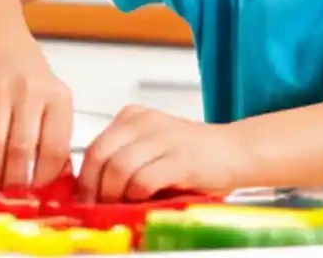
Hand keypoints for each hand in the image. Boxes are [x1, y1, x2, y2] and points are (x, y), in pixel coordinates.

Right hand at [0, 58, 73, 190]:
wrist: (12, 58)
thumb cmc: (35, 93)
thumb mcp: (56, 110)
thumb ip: (54, 142)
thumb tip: (49, 188)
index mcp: (58, 100)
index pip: (53, 148)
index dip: (44, 177)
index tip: (37, 195)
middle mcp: (32, 92)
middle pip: (22, 146)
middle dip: (15, 180)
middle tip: (10, 200)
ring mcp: (3, 91)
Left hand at [78, 106, 246, 202]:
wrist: (236, 151)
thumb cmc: (193, 155)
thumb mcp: (151, 147)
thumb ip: (123, 159)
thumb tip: (92, 190)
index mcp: (134, 117)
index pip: (95, 146)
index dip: (86, 178)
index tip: (86, 197)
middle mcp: (146, 122)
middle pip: (100, 155)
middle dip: (94, 188)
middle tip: (98, 206)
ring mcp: (164, 138)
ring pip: (118, 168)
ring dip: (114, 195)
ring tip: (121, 205)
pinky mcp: (180, 159)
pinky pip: (143, 180)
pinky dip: (137, 196)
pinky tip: (143, 199)